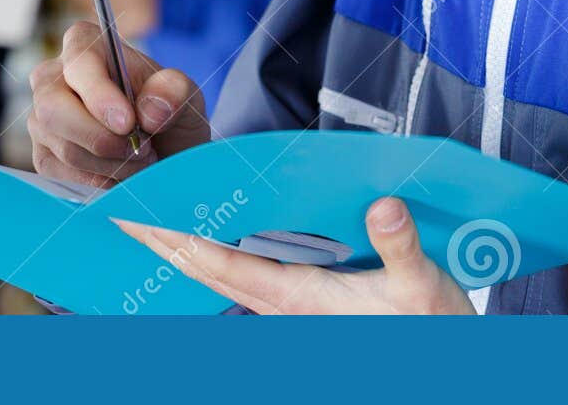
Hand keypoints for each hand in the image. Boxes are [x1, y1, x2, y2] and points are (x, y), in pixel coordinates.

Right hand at [28, 20, 209, 187]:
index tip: (127, 122)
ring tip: (140, 158)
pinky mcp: (43, 153)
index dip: (99, 94)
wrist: (163, 148)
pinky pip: (63, 174)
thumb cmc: (167, 111)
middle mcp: (52, 77)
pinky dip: (99, 180)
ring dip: (111, 164)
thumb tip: (148, 110)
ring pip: (65, 148)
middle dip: (103, 139)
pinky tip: (120, 172)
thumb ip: (173, 91)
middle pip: (54, 110)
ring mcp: (41, 117)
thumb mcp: (184, 95)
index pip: (78, 63)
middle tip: (143, 148)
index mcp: (84, 44)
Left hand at [114, 196, 474, 314]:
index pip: (222, 264)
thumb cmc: (433, 326)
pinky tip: (210, 247)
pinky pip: (244, 279)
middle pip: (207, 271)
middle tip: (122, 218)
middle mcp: (285, 305)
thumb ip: (399, 247)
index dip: (178, 240)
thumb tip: (383, 207)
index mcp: (299, 297)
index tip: (140, 220)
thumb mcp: (423, 285)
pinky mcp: (304, 307)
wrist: (445, 359)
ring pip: (221, 278)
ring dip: (184, 253)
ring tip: (152, 228)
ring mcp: (291, 309)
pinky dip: (216, 260)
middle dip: (164, 245)